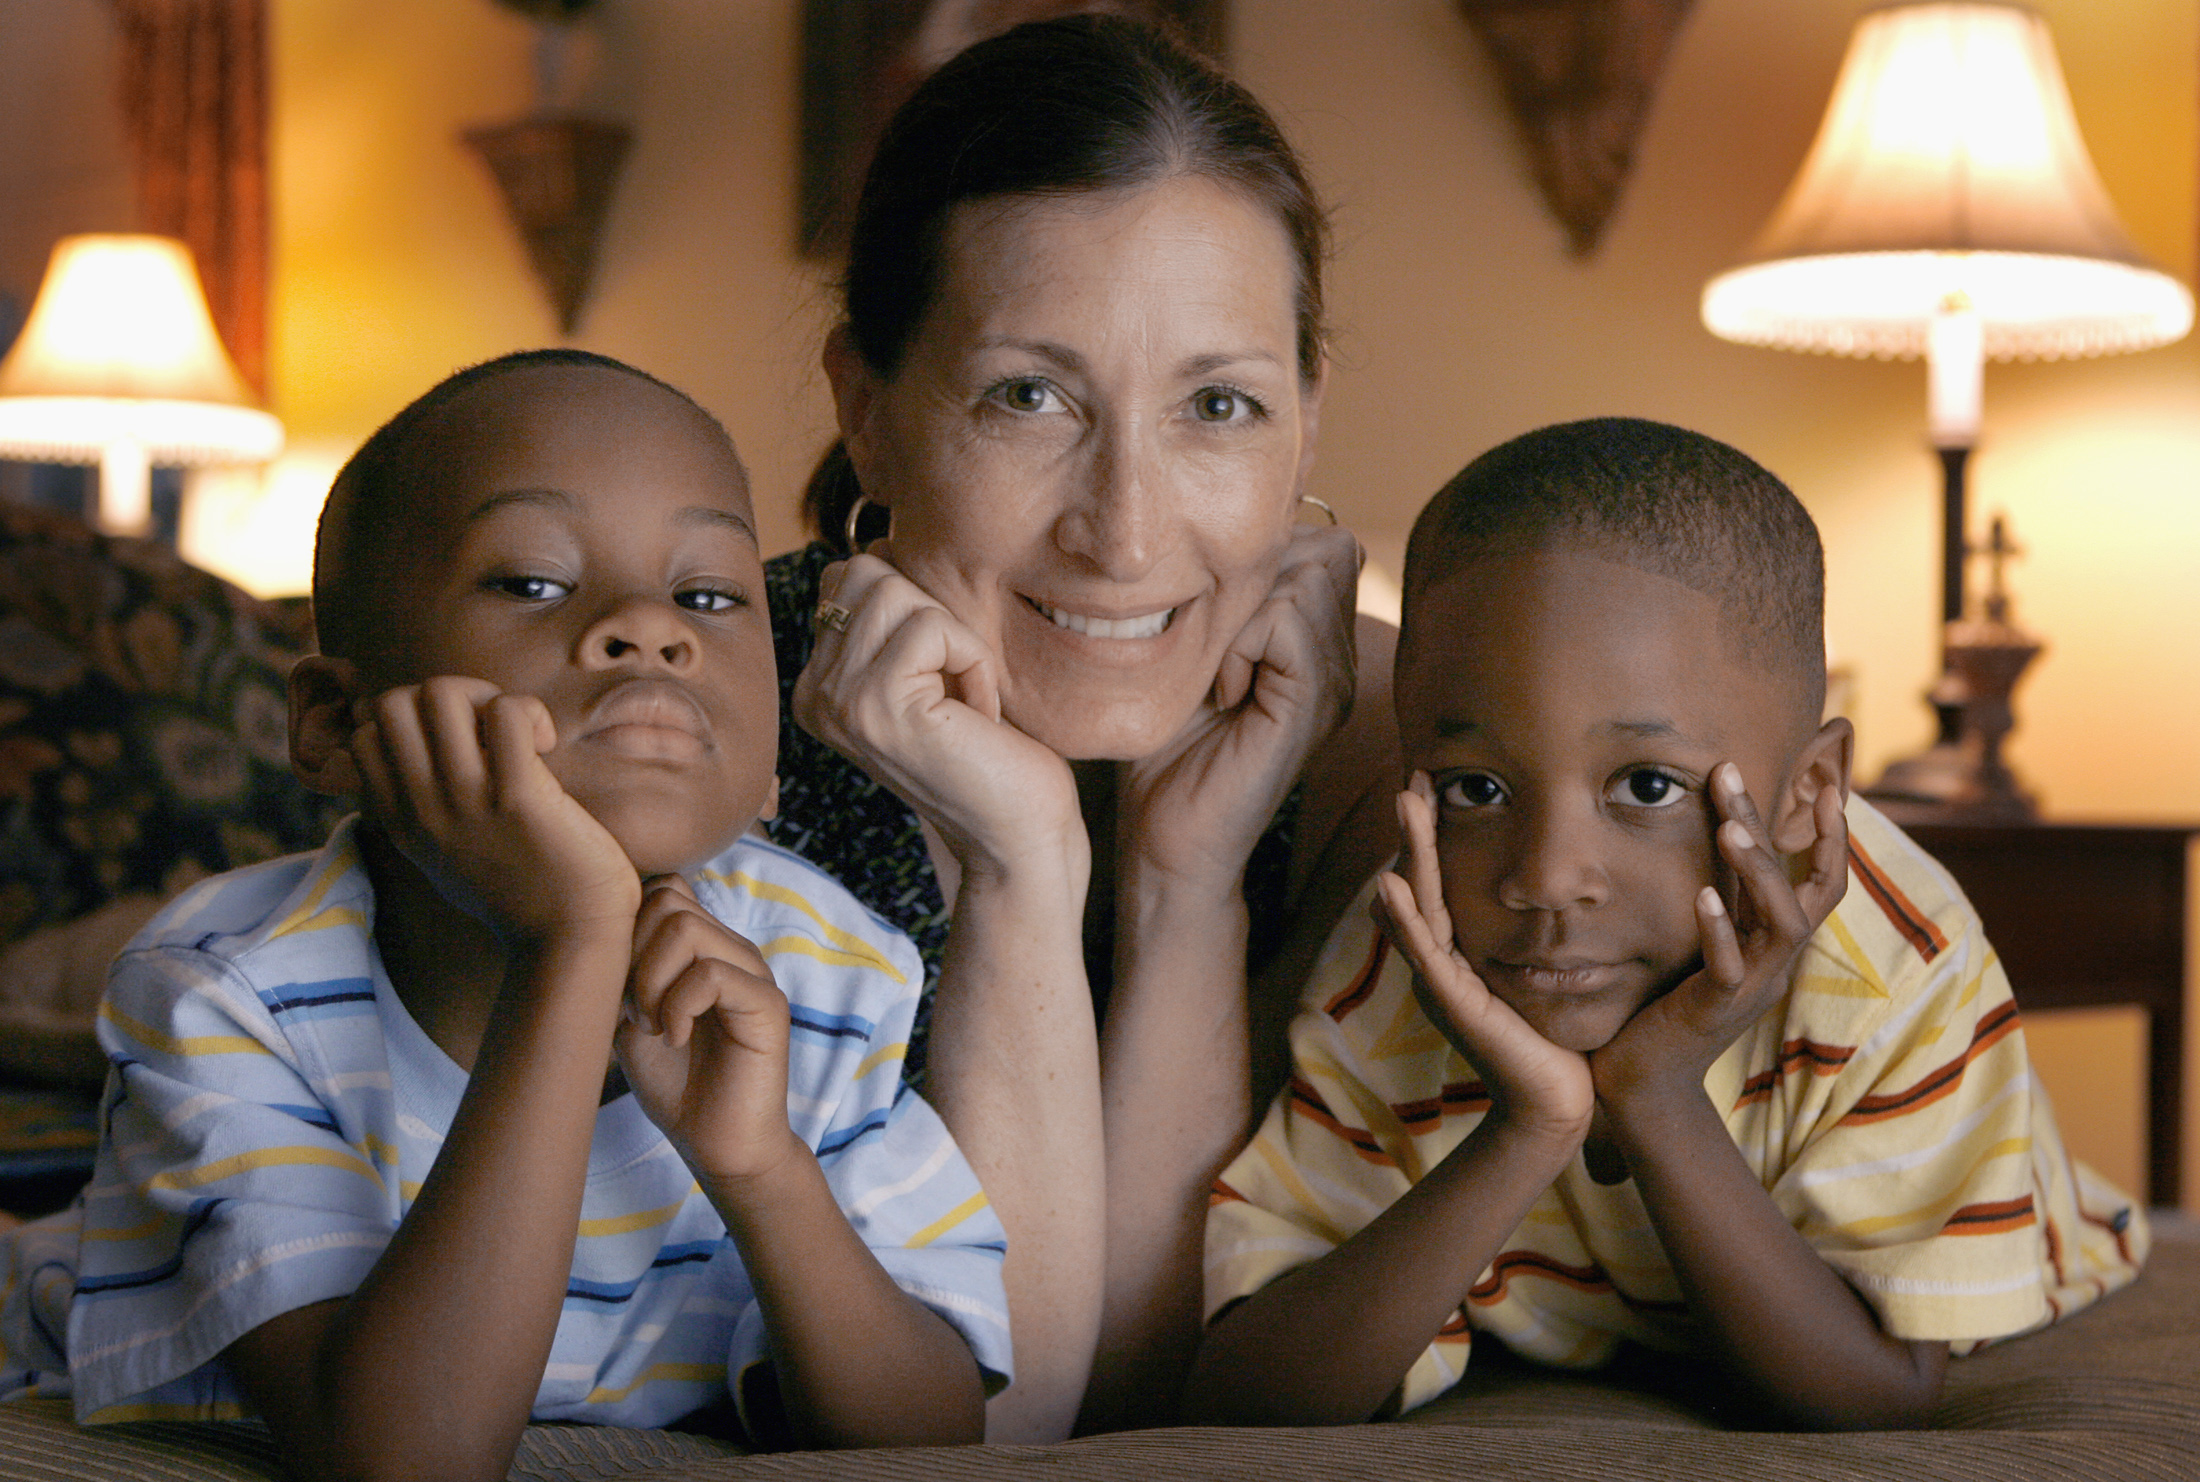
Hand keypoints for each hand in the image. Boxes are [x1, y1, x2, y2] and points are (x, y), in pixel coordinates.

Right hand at [348, 676, 639, 943]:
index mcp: (403, 822)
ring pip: (440, 693)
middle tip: (490, 729)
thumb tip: (430, 758)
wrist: (569, 942)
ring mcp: (465, 801)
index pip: (366, 736)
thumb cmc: (526, 894)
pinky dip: (530, 712)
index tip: (462, 748)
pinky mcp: (517, 797)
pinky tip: (547, 745)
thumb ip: (428, 815)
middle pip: (392, 702)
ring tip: (520, 736)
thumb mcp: (449, 858)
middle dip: (446, 694)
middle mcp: (423, 809)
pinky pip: (507, 712)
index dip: (415, 720)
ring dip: (488, 697)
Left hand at [617, 874, 801, 1180]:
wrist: (718, 1145)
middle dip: (634, 954)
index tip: (622, 989)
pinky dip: (679, 1006)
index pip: (664, 890)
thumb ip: (627, 973)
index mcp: (705, 948)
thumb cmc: (677, 1086)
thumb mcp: (635, 1019)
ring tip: (655, 1026)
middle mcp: (732, 949)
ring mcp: (754, 973)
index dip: (628, 930)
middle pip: (668, 901)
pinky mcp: (768, 1005)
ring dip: (653, 981)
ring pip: (687, 929)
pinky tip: (676, 1039)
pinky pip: (712, 974)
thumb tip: (607, 934)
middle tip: (637, 1011)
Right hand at [792, 553, 1083, 882]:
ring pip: (897, 591)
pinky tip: (975, 716)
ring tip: (964, 704)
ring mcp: (838, 701)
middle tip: (954, 689)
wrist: (1017, 833)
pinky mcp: (876, 705)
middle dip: (933, 617)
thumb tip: (876, 541)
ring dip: (956, 642)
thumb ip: (893, 616)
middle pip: (868, 572)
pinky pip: (934, 626)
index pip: (850, 576)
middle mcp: (814, 693)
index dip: (918, 612)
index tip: (940, 680)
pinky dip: (974, 663)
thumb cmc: (991, 749)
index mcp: (819, 683)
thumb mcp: (930, 669)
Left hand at [1119, 523, 1360, 892]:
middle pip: (1323, 548)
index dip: (1261, 559)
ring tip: (1215, 672)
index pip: (1321, 544)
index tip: (1212, 623)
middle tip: (1211, 646)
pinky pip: (1287, 620)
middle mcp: (1339, 660)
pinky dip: (1239, 642)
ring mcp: (1336, 684)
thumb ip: (1217, 597)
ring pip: (1306, 575)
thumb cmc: (1163, 753)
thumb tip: (1208, 529)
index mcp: (1315, 646)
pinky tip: (1220, 693)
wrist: (1167, 841)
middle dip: (1254, 576)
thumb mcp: (1187, 654)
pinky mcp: (1315, 708)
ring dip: (1242, 610)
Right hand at [1374, 773, 1593, 1139]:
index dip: (1433, 836)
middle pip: (1418, 884)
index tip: (1436, 785)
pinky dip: (1403, 917)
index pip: (1438, 882)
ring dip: (1408, 854)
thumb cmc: (1551, 1043)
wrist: (1555, 1105)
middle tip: (1414, 779)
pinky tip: (1390, 885)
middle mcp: (1439, 963)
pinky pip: (1423, 952)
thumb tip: (1553, 896)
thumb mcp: (1538, 977)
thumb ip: (1533, 939)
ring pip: (1415, 907)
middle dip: (1416, 831)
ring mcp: (1439, 982)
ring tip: (1404, 806)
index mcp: (1457, 954)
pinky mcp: (1450, 1003)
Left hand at [1593, 764, 1847, 1105]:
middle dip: (1780, 830)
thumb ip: (1721, 900)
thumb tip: (1723, 839)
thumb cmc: (1666, 1007)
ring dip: (1760, 873)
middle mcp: (1774, 964)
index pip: (1820, 885)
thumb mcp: (1702, 943)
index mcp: (1772, 945)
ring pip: (1783, 926)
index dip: (1830, 838)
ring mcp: (1751, 989)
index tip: (1825, 783)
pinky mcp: (1715, 1011)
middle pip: (1806, 892)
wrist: (1643, 1084)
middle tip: (1734, 773)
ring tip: (1730, 828)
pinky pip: (1730, 968)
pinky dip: (1720, 930)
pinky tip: (1703, 897)